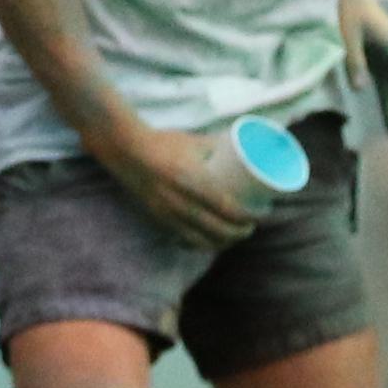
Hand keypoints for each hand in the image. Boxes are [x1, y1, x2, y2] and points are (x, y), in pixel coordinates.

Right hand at [106, 120, 261, 250]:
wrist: (126, 150)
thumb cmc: (164, 143)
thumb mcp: (195, 142)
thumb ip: (218, 148)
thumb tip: (243, 149)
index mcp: (193, 182)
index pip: (229, 209)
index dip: (249, 217)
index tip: (261, 214)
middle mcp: (181, 203)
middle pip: (219, 230)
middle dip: (240, 233)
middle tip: (251, 227)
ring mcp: (168, 214)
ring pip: (202, 240)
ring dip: (222, 243)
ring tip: (234, 237)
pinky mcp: (159, 219)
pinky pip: (184, 239)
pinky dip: (200, 244)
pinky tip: (208, 243)